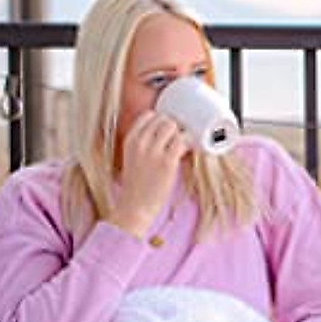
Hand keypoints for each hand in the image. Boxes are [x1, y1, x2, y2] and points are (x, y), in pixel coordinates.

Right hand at [106, 110, 190, 238]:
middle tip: (180, 139)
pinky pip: (183, 142)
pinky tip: (190, 151)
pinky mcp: (167, 161)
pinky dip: (190, 144)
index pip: (149, 115)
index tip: (170, 130)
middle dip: (175, 128)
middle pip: (164, 119)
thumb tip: (169, 133)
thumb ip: (145, 143)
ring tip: (185, 146)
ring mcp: (153, 150)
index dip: (162, 120)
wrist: (134, 206)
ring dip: (182, 135)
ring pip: (174, 127)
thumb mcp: (133, 157)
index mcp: (130, 139)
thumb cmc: (137, 185)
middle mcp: (140, 142)